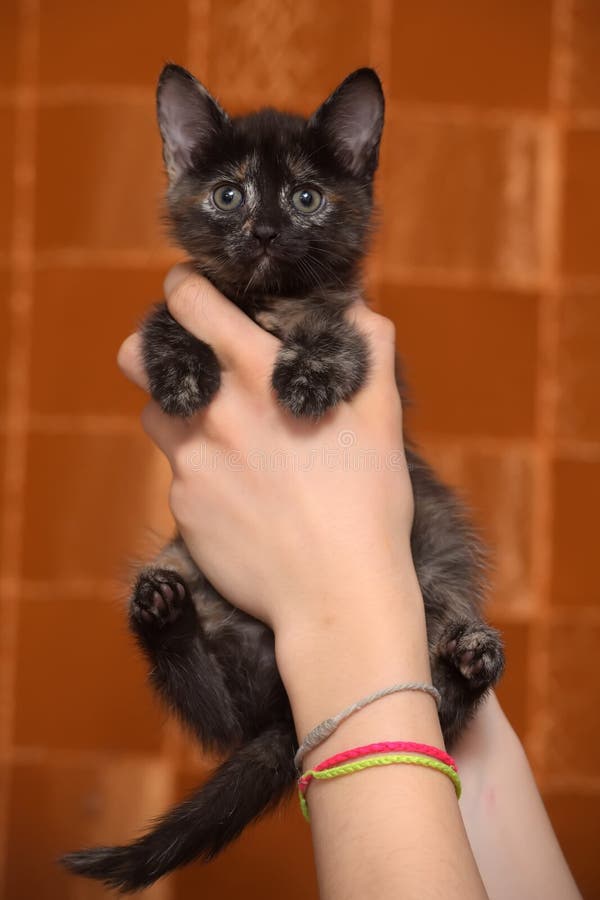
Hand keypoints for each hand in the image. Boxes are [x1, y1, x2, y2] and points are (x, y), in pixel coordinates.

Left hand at [118, 263, 418, 639]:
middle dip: (154, 349)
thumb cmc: (367, 505)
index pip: (186, 301)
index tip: (193, 292)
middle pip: (138, 356)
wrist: (335, 597)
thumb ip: (369, 350)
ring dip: (178, 415)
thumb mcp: (381, 418)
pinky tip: (241, 496)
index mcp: (256, 376)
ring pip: (154, 417)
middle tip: (188, 363)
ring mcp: (189, 464)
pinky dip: (199, 474)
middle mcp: (211, 413)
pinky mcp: (183, 509)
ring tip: (226, 438)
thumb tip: (359, 309)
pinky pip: (177, 475)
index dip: (183, 287)